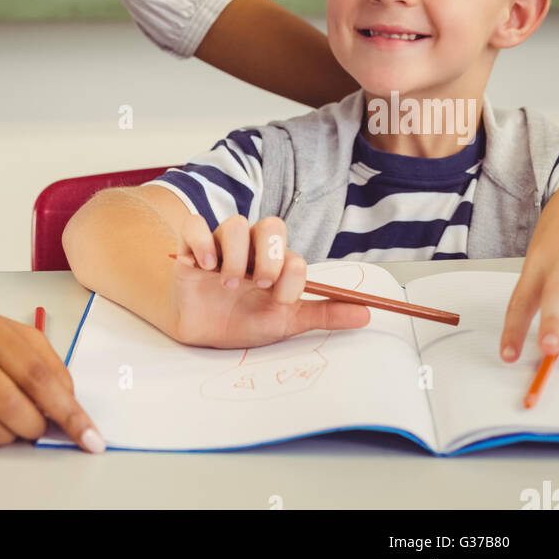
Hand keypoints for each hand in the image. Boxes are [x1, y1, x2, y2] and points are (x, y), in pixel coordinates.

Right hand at [0, 302, 105, 451]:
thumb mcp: (10, 333)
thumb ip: (45, 362)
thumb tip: (69, 402)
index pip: (35, 372)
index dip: (67, 409)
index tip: (88, 435)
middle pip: (6, 403)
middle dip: (34, 426)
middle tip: (39, 428)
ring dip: (7, 437)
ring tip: (9, 424)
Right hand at [169, 212, 369, 347]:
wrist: (203, 334)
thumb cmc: (245, 321)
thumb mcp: (286, 321)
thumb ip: (324, 314)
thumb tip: (367, 313)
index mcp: (274, 261)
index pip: (292, 252)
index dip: (290, 274)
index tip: (279, 298)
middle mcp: (250, 247)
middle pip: (270, 225)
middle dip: (269, 257)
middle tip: (260, 284)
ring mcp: (220, 244)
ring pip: (234, 224)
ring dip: (235, 257)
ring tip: (228, 284)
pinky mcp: (191, 246)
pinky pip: (194, 225)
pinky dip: (201, 243)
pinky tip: (204, 267)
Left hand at [499, 191, 558, 361]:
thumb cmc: (556, 236)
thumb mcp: (543, 260)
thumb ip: (541, 293)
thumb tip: (548, 340)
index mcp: (536, 266)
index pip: (520, 302)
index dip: (513, 330)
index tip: (507, 356)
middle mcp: (554, 263)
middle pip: (552, 294)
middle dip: (552, 323)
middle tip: (550, 348)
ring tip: (558, 342)